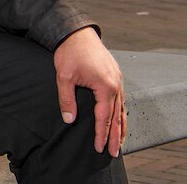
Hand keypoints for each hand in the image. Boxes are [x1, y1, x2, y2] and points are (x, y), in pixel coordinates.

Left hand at [53, 27, 125, 156]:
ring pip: (122, 109)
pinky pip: (120, 99)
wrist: (77, 33)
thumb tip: (69, 119)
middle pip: (117, 116)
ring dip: (120, 127)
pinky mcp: (115, 75)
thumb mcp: (64, 77)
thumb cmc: (70, 52)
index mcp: (105, 86)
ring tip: (120, 142)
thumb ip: (66, 99)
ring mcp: (118, 79)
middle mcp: (116, 84)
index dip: (101, 134)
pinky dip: (120, 112)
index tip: (98, 148)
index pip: (104, 117)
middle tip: (113, 153)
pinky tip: (119, 120)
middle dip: (115, 136)